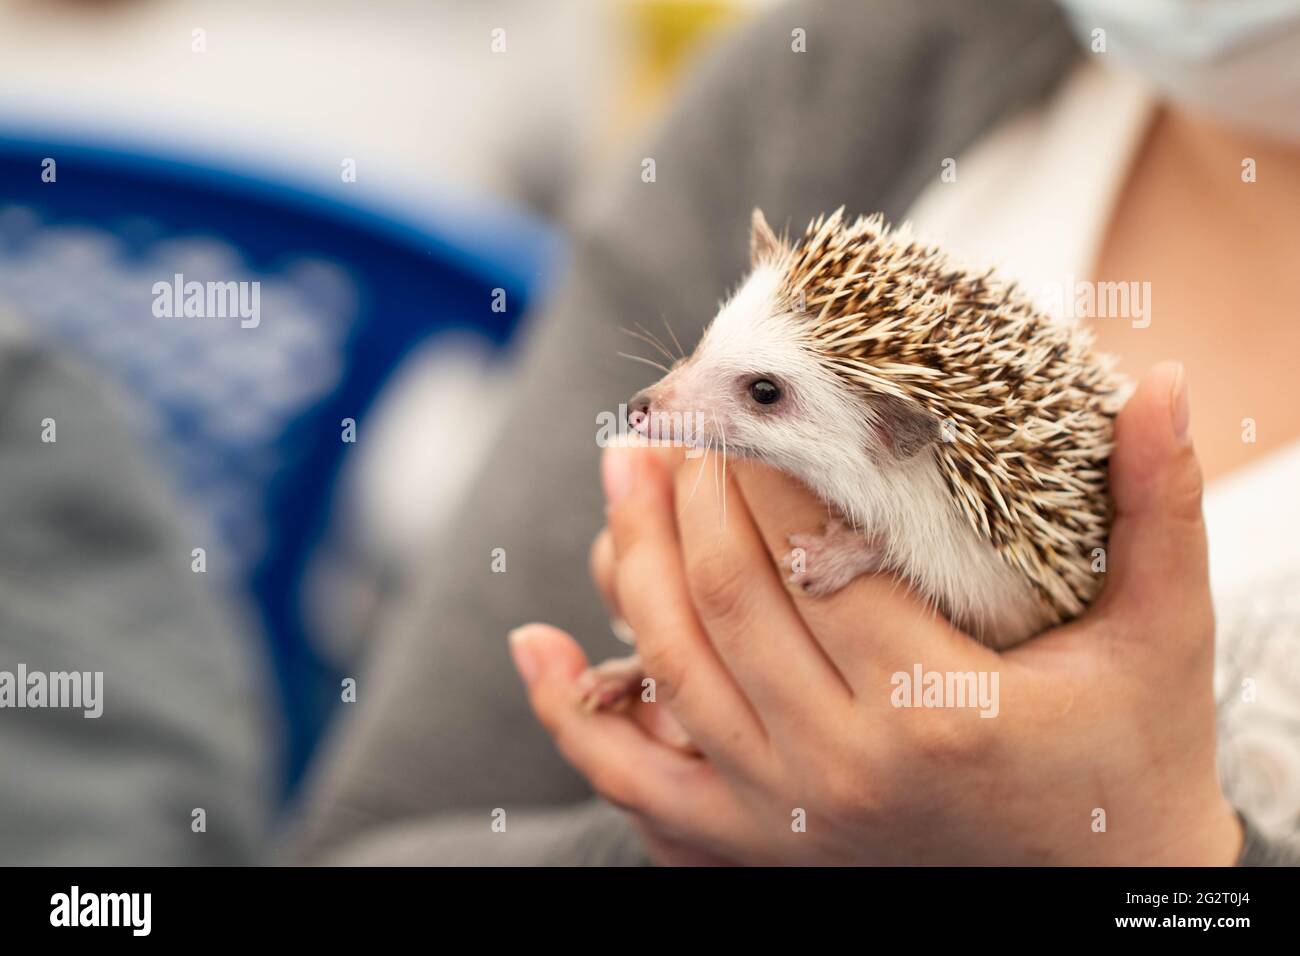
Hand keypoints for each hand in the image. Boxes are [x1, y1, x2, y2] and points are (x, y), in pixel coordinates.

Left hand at [510, 362, 1243, 864]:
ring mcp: (780, 819)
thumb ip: (1162, 512)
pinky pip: (629, 778)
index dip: (769, 459)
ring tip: (624, 466)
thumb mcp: (1161, 638)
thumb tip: (1163, 382)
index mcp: (936, 714)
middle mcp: (841, 773)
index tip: (752, 388)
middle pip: (725, 599)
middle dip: (690, 487)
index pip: (815, 554)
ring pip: (668, 664)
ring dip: (629, 555)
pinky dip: (570, 710)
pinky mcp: (746, 848)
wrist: (1096, 887)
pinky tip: (537, 640)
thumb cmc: (1127, 753)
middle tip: (677, 407)